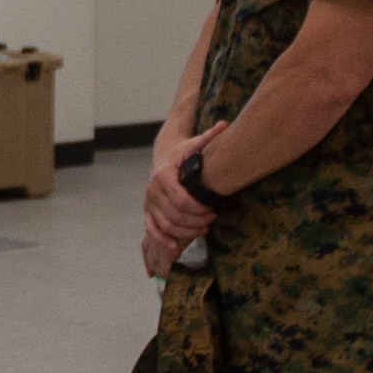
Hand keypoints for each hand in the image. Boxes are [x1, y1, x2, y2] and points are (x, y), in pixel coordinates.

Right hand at [141, 126, 219, 277]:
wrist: (163, 154)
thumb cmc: (183, 152)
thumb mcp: (195, 145)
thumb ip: (209, 137)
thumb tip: (224, 124)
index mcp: (164, 176)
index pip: (181, 200)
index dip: (198, 209)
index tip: (212, 210)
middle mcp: (152, 190)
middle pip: (174, 215)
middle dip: (194, 221)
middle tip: (212, 220)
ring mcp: (148, 202)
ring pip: (165, 225)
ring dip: (184, 232)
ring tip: (203, 229)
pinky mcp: (147, 211)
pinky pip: (152, 230)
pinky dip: (162, 240)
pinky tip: (174, 248)